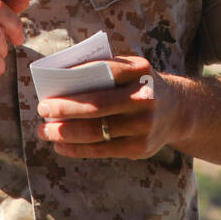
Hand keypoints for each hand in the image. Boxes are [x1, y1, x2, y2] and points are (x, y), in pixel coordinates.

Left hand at [35, 56, 182, 158]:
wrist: (178, 110)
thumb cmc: (139, 85)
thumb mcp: (131, 69)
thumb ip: (104, 69)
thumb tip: (61, 78)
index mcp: (141, 71)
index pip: (105, 71)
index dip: (76, 80)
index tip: (50, 90)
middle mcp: (145, 98)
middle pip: (98, 106)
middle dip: (65, 110)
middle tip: (42, 110)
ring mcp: (144, 126)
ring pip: (96, 132)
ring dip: (65, 133)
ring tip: (44, 131)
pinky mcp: (140, 148)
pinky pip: (102, 150)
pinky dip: (77, 149)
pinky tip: (60, 145)